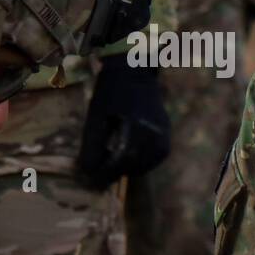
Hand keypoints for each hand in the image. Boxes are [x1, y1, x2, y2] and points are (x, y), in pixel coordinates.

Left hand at [76, 54, 169, 189]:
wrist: (135, 73)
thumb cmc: (110, 93)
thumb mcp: (96, 117)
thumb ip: (92, 147)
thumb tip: (88, 175)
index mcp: (137, 127)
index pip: (119, 162)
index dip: (103, 174)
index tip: (88, 181)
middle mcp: (155, 135)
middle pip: (130, 166)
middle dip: (111, 173)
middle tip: (94, 173)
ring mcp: (164, 139)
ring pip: (141, 167)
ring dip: (123, 168)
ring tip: (108, 158)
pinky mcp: (166, 142)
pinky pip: (150, 162)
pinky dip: (135, 163)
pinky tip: (123, 153)